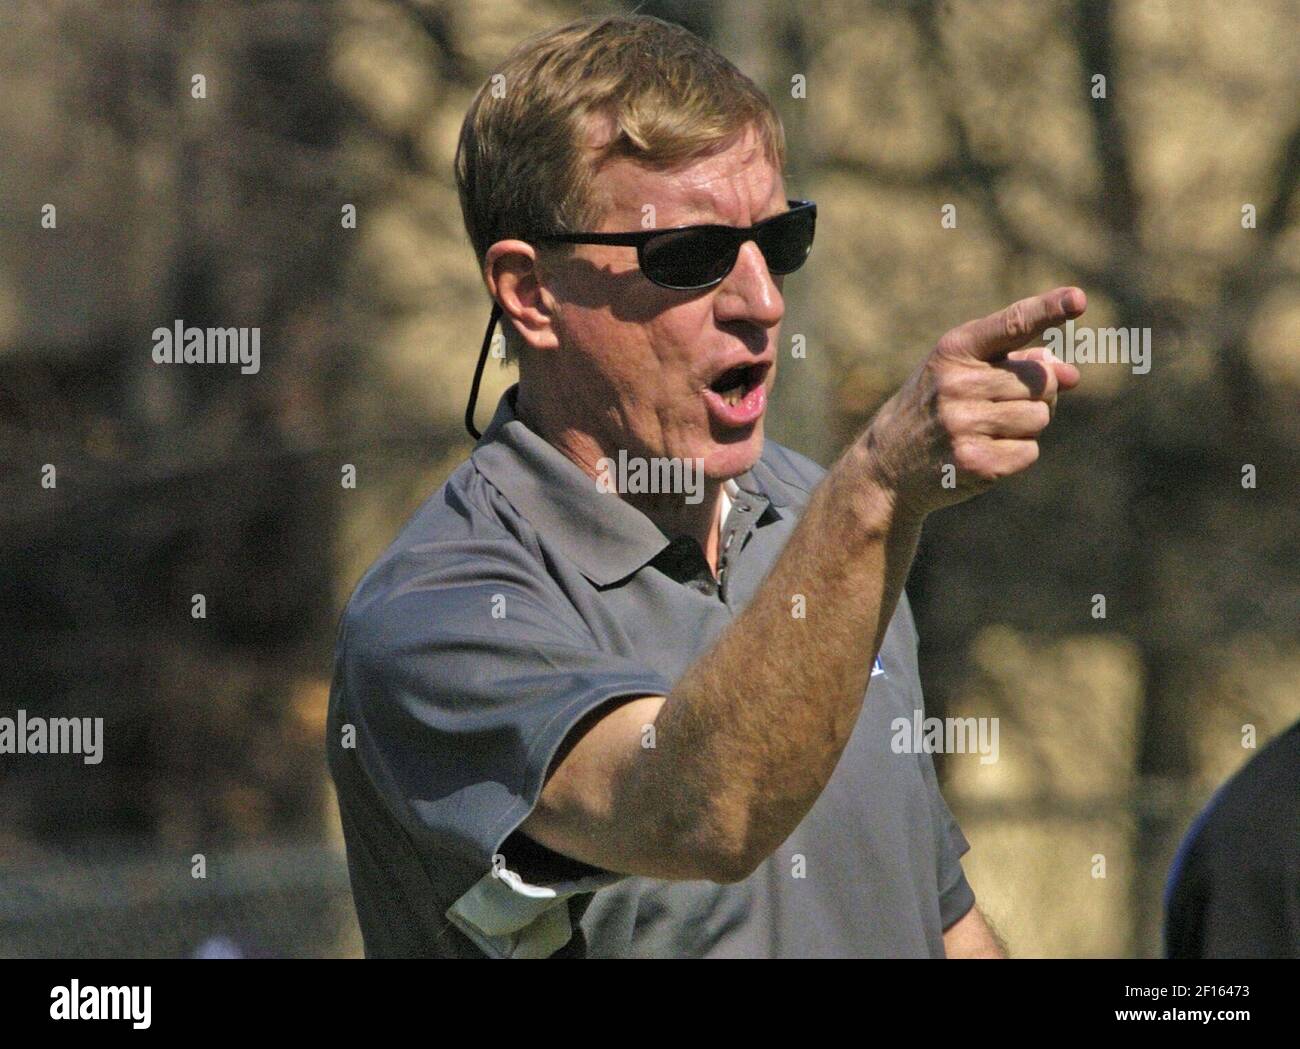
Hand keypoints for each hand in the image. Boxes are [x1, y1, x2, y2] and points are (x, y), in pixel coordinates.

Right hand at [860, 287, 1085, 516]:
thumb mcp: (963, 371)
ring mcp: (963, 424)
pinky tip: (984, 453)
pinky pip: (1030, 452)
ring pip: (1040, 417)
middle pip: (1042, 380)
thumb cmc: (936, 407)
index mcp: (954, 350)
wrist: (886, 464)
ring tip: (986, 430)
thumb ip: (1018, 361)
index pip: (1012, 324)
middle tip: (997, 405)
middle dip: (1034, 393)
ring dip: (1026, 425)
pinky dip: (1017, 454)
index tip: (1078, 299)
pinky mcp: (974, 462)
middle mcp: (956, 383)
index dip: (1049, 309)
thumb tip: (1070, 375)